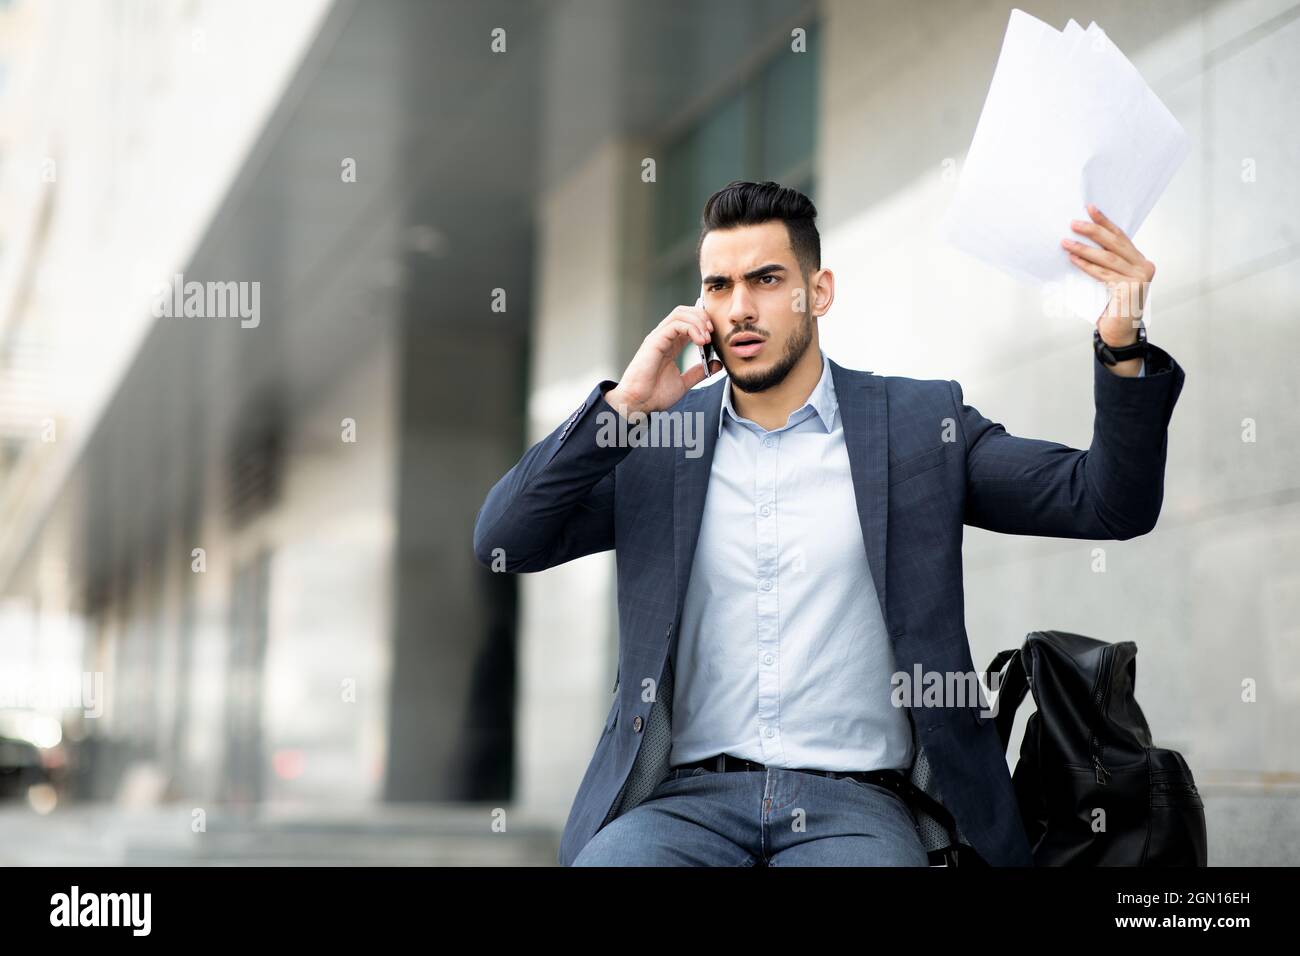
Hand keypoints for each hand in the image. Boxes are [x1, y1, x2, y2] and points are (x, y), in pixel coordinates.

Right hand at [604, 297, 722, 415]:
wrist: (639, 404)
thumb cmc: (655, 395)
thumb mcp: (684, 382)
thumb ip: (699, 372)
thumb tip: (717, 364)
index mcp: (670, 345)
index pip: (688, 322)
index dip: (704, 323)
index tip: (715, 337)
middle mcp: (663, 337)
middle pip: (684, 312)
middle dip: (702, 317)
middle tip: (713, 332)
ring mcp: (658, 337)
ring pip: (680, 314)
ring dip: (698, 321)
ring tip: (707, 337)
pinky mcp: (654, 341)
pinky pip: (675, 324)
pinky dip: (691, 328)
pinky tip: (700, 342)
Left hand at [1061, 203, 1156, 347]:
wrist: (1118, 334)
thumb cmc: (1111, 307)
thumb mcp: (1110, 280)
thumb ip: (1105, 264)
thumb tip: (1080, 243)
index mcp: (1141, 261)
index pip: (1121, 237)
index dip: (1105, 222)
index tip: (1090, 209)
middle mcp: (1144, 267)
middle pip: (1114, 243)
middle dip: (1093, 231)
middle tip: (1073, 223)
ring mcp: (1139, 277)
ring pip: (1107, 258)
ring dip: (1084, 248)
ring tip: (1065, 242)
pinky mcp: (1130, 288)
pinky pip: (1103, 273)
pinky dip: (1086, 265)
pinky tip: (1073, 259)